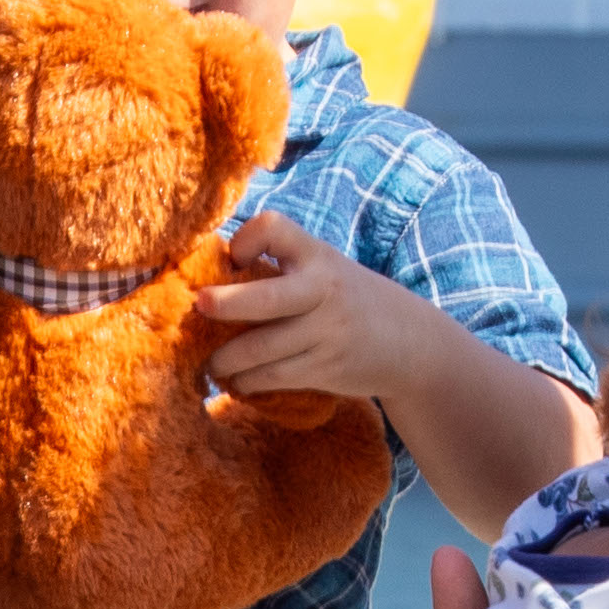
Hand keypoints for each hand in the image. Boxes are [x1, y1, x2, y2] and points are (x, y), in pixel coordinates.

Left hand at [199, 211, 446, 408]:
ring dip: (226, 360)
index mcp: (316, 254)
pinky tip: (238, 381)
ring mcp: (326, 332)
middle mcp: (322, 290)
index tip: (234, 258)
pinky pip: (275, 377)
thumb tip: (209, 272)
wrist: (409, 342)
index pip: (273, 227)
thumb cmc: (346, 298)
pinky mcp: (326, 368)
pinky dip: (247, 381)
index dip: (245, 239)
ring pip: (262, 349)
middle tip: (198, 307)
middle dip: (225, 304)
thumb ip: (279, 266)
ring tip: (211, 365)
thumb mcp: (323, 267)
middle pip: (264, 298)